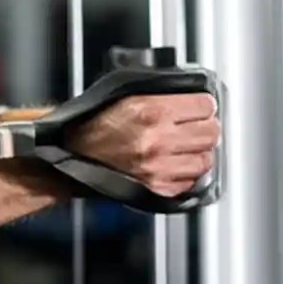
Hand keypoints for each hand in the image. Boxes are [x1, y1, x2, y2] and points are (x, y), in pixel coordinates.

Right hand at [65, 92, 219, 197]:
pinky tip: (175, 164)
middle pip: (211, 132)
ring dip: (198, 152)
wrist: (71, 155)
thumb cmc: (94, 126)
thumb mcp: (126, 96)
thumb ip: (161, 95)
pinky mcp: (157, 188)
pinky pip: (191, 181)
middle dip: (205, 127)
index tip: (198, 107)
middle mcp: (158, 139)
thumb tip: (190, 95)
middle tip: (195, 126)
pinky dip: (187, 174)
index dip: (203, 105)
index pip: (204, 105)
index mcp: (151, 111)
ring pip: (205, 159)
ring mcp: (159, 167)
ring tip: (186, 147)